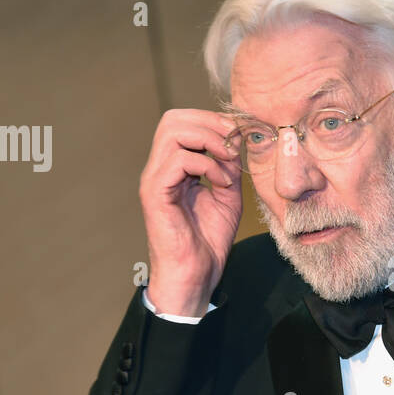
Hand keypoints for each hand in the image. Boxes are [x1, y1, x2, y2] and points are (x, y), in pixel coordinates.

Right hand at [139, 110, 243, 316]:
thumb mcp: (227, 195)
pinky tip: (221, 182)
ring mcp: (154, 179)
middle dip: (210, 123)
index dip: (212, 121)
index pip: (182, 122)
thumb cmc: (208, 241)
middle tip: (234, 144)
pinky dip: (206, 164)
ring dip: (209, 141)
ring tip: (229, 163)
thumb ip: (228, 167)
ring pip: (172, 131)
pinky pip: (177, 160)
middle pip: (173, 119)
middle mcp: (159, 169)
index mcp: (173, 167)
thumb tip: (237, 140)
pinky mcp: (155, 194)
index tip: (239, 137)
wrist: (195, 275)